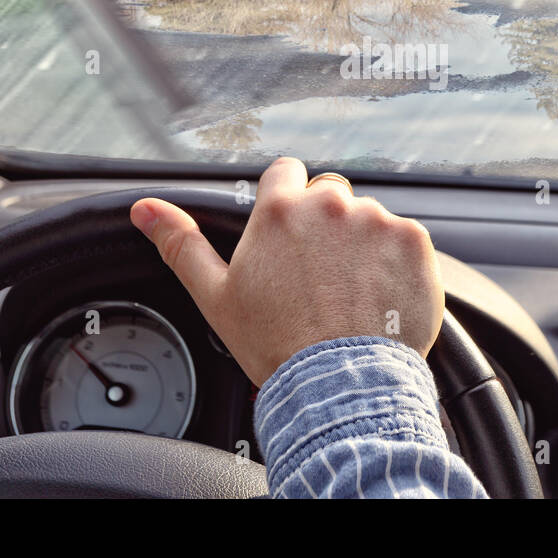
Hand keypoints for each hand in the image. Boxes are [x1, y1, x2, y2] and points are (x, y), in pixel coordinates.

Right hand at [129, 157, 442, 385]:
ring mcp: (376, 221)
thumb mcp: (216, 296)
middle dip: (326, 224)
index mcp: (279, 211)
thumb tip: (144, 209)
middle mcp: (330, 205)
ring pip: (369, 217)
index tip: (291, 235)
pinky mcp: (414, 241)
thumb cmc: (276, 345)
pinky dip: (397, 262)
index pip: (285, 173)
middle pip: (330, 193)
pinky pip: (406, 239)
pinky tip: (381, 296)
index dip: (287, 201)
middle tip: (321, 274)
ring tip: (352, 292)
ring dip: (363, 243)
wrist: (339, 385)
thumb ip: (181, 244)